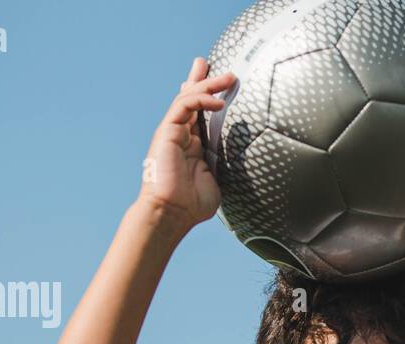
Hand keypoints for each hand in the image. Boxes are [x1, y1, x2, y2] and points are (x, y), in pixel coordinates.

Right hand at [137, 57, 237, 232]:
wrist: (172, 213)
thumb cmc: (192, 204)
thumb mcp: (216, 180)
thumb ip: (223, 165)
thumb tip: (238, 160)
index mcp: (192, 146)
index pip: (200, 115)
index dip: (209, 98)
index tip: (223, 84)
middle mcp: (181, 135)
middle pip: (191, 99)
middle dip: (204, 80)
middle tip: (222, 69)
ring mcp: (173, 132)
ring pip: (189, 98)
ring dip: (209, 85)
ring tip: (229, 77)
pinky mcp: (167, 131)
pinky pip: (184, 106)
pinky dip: (201, 100)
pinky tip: (219, 101)